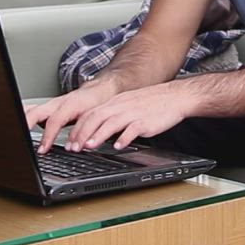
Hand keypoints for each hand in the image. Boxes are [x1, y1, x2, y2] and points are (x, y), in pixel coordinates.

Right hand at [25, 78, 119, 154]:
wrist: (100, 88)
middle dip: (27, 125)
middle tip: (21, 141)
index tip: (43, 149)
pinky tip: (19, 126)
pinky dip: (24, 118)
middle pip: (36, 112)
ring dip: (22, 120)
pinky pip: (32, 111)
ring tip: (14, 133)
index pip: (55, 121)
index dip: (48, 136)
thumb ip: (83, 130)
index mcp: (70, 104)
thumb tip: (75, 147)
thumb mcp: (94, 116)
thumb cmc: (97, 102)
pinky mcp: (48, 107)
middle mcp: (57, 103)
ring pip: (31, 109)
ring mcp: (51, 104)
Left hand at [66, 81, 198, 151]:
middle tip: (74, 148)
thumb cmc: (151, 103)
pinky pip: (133, 129)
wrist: (175, 96)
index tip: (70, 142)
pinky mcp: (145, 120)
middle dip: (82, 134)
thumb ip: (111, 116)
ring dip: (98, 135)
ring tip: (89, 147)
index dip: (77, 128)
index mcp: (115, 103)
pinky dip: (124, 138)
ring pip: (111, 122)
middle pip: (96, 118)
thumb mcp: (127, 106)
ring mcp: (133, 113)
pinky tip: (118, 147)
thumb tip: (95, 132)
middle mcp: (121, 106)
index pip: (90, 114)